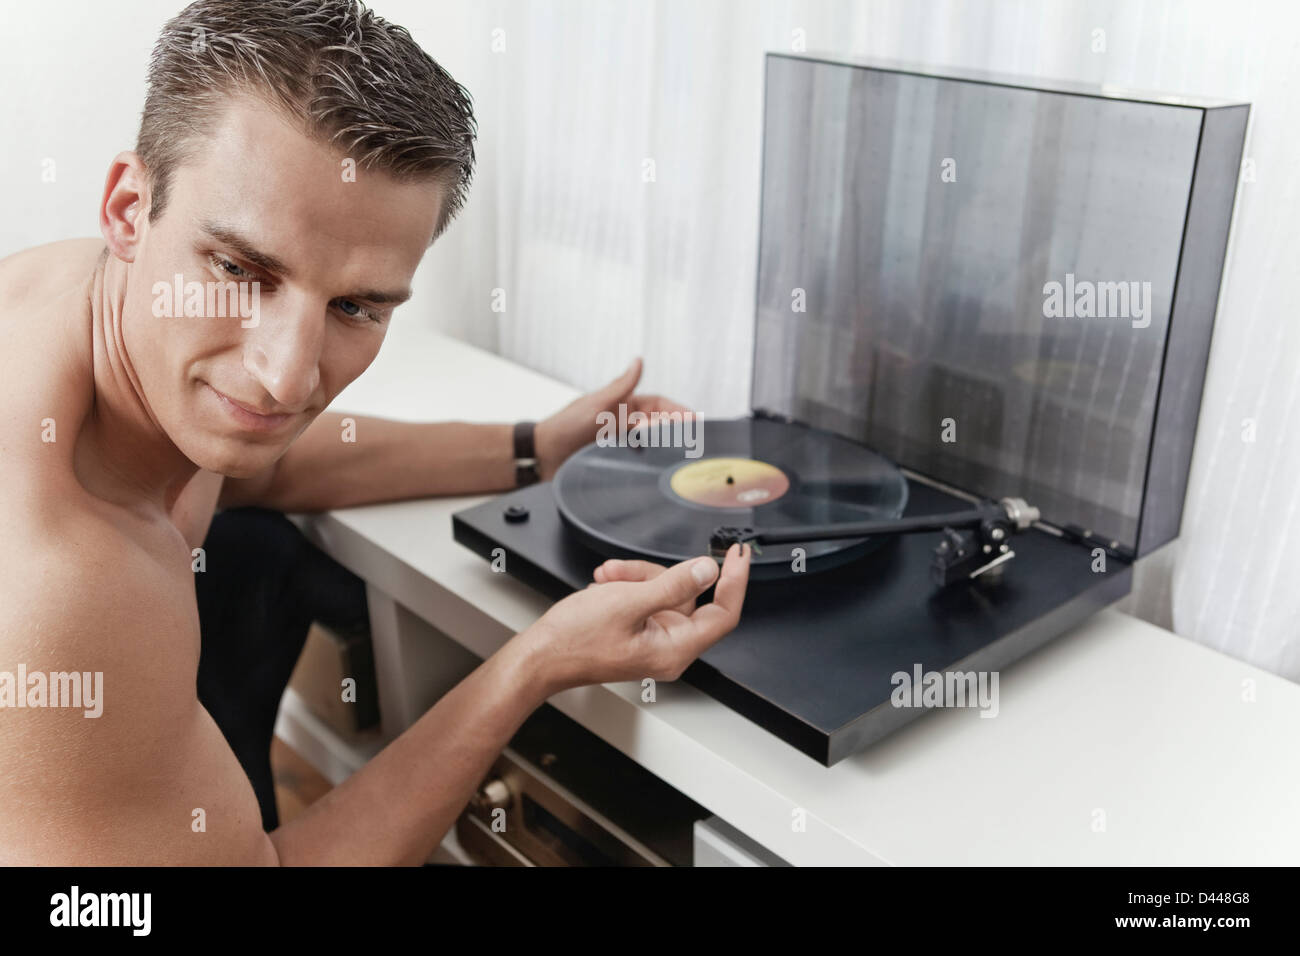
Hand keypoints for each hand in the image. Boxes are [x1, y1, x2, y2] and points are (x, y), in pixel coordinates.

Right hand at [517, 544, 750, 694]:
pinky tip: (606, 584)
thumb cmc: (575, 640)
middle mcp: (670, 648)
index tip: (739, 554)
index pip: (723, 614)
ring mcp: (655, 639)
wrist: (540, 655)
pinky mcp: (640, 630)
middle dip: (658, 575)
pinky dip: (628, 585)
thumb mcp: (628, 602)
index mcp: (675, 650)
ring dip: (637, 577)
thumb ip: (673, 585)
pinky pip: (647, 597)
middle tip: (628, 568)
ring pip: (665, 591)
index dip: (735, 581)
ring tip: (608, 577)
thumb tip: (707, 571)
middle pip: (689, 596)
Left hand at [533, 358, 691, 479]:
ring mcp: (617, 438)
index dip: (677, 411)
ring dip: (663, 443)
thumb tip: (638, 361)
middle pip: (657, 422)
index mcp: (621, 403)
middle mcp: (621, 419)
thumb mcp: (597, 404)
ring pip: (649, 440)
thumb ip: (621, 386)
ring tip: (680, 451)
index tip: (694, 418)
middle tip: (695, 437)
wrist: (544, 454)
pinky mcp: (611, 455)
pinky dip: (648, 457)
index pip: (657, 405)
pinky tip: (655, 463)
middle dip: (676, 428)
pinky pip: (636, 454)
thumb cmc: (565, 427)